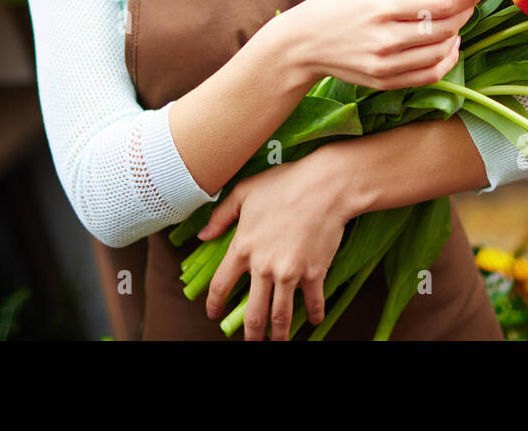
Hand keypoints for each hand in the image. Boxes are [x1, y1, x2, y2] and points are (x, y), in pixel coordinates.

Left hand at [196, 150, 349, 340]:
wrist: (324, 186)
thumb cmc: (284, 183)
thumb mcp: (244, 192)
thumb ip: (221, 215)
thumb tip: (203, 235)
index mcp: (243, 247)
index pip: (221, 285)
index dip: (214, 304)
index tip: (213, 314)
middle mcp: (263, 266)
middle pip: (253, 312)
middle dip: (251, 334)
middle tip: (251, 342)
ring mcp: (289, 273)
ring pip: (281, 315)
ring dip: (279, 335)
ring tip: (278, 343)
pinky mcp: (314, 273)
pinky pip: (313, 302)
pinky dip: (314, 314)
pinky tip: (314, 320)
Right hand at [278, 0, 482, 89]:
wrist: (303, 43)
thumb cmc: (337, 4)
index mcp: (382, 6)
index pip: (443, 4)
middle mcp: (386, 38)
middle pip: (447, 28)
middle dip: (464, 13)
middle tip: (466, 2)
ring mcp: (386, 65)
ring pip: (442, 52)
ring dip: (456, 35)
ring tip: (454, 22)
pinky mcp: (385, 82)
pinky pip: (430, 75)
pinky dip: (447, 61)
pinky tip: (448, 46)